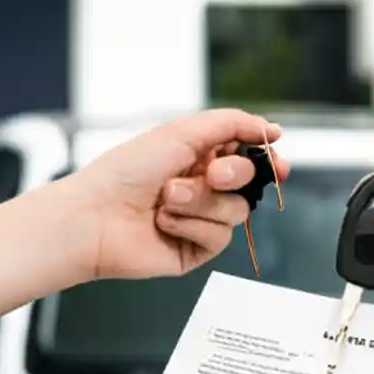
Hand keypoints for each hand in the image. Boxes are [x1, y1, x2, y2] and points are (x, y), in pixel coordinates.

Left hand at [62, 109, 288, 280]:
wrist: (96, 216)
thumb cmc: (126, 171)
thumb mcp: (180, 132)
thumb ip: (230, 124)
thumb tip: (270, 129)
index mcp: (198, 156)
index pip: (246, 156)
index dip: (266, 159)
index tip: (277, 161)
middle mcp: (201, 188)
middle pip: (248, 182)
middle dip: (232, 176)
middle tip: (210, 173)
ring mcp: (199, 219)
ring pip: (236, 211)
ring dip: (202, 202)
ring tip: (166, 200)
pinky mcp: (195, 249)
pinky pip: (219, 237)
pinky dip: (192, 226)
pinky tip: (163, 223)